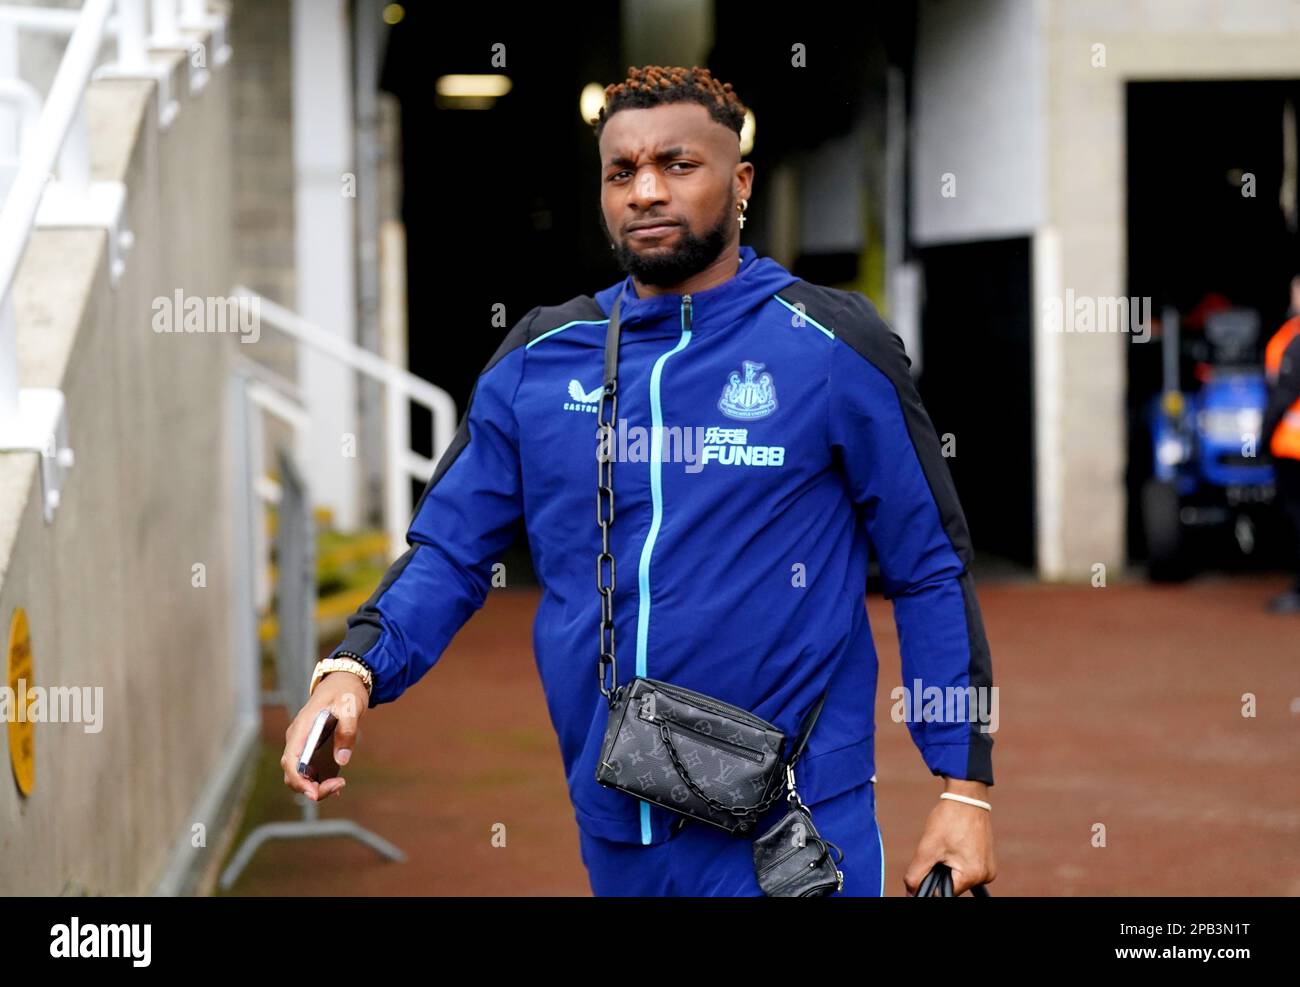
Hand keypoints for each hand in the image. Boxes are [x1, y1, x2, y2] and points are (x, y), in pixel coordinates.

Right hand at [280, 671, 368, 801]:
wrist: (345, 680)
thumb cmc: (345, 690)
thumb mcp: (350, 706)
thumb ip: (347, 731)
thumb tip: (341, 760)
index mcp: (302, 728)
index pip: (290, 761)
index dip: (298, 780)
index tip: (314, 792)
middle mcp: (297, 738)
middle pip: (293, 772)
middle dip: (310, 787)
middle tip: (338, 786)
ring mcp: (303, 743)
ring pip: (301, 773)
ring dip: (316, 784)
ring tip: (339, 784)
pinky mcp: (312, 746)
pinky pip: (310, 768)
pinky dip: (320, 779)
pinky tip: (337, 781)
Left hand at [903, 782, 996, 895]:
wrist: (966, 797)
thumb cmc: (949, 819)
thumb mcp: (927, 848)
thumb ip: (916, 875)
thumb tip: (910, 894)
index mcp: (973, 875)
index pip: (944, 893)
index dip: (930, 883)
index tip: (926, 867)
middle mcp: (985, 875)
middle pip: (952, 886)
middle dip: (939, 873)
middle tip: (936, 851)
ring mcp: (988, 868)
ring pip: (957, 877)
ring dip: (946, 867)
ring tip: (945, 845)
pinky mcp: (986, 861)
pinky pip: (965, 869)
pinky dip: (955, 861)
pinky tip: (953, 846)